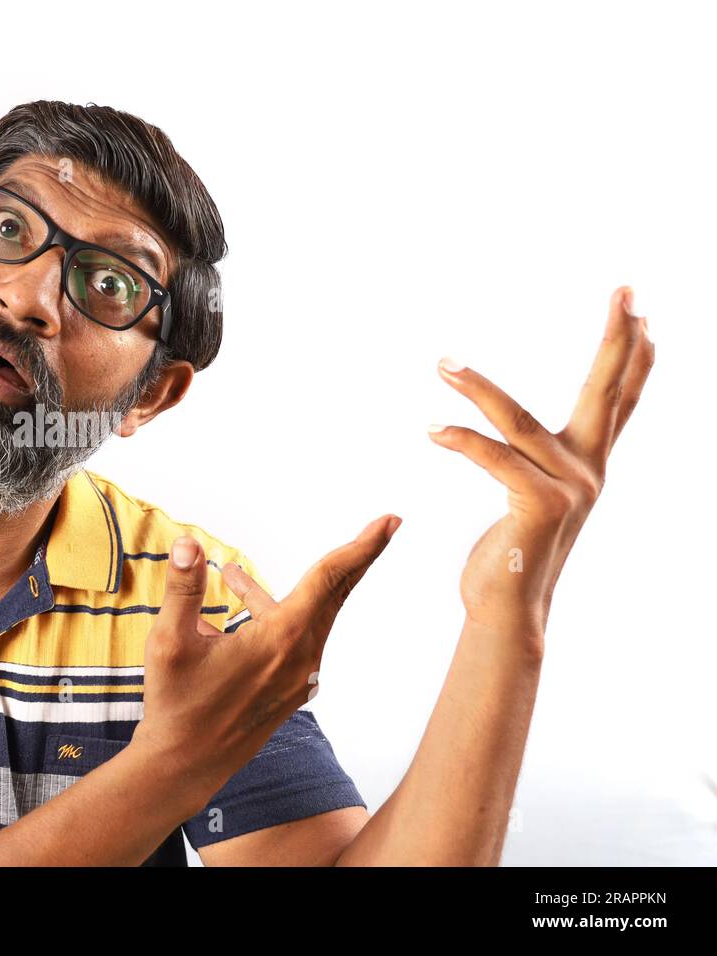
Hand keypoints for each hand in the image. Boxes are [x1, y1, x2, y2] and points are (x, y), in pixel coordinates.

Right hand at [131, 515, 399, 807]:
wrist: (185, 766)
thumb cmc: (177, 705)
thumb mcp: (169, 642)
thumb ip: (184, 589)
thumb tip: (188, 544)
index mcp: (282, 639)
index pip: (330, 578)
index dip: (360, 546)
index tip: (390, 522)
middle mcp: (300, 658)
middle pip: (334, 595)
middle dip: (355, 558)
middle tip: (384, 527)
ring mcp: (297, 679)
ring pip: (303, 619)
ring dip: (275, 594)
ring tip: (230, 578)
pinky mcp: (287, 692)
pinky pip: (290, 642)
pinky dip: (269, 620)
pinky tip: (223, 621)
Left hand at [427, 285, 654, 645]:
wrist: (508, 609)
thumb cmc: (511, 553)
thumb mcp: (534, 498)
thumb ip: (537, 465)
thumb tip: (528, 440)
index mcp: (588, 466)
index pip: (619, 401)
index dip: (633, 358)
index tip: (642, 314)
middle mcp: (589, 471)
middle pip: (606, 392)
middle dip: (616, 340)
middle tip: (626, 292)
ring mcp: (569, 488)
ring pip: (518, 420)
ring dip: (475, 388)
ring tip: (443, 364)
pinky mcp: (540, 506)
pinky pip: (494, 457)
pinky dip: (460, 440)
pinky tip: (432, 430)